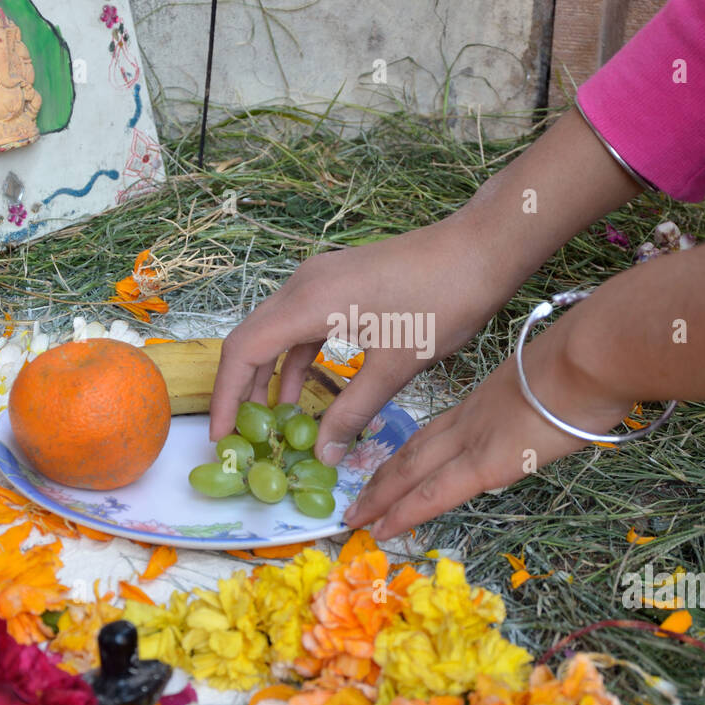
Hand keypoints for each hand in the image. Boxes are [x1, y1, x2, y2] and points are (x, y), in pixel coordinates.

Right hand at [208, 215, 513, 463]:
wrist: (480, 249)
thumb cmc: (442, 302)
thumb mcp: (395, 367)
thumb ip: (351, 412)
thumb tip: (321, 454)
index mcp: (308, 301)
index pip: (242, 351)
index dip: (226, 398)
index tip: (224, 438)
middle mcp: (304, 284)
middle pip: (251, 339)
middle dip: (242, 390)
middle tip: (243, 438)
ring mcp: (322, 279)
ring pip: (276, 332)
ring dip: (270, 376)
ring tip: (274, 423)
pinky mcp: (341, 282)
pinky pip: (302, 323)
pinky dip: (296, 358)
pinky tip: (307, 392)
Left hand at [342, 310, 633, 539]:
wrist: (592, 357)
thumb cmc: (592, 361)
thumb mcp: (563, 377)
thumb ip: (550, 397)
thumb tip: (562, 410)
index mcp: (490, 398)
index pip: (441, 430)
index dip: (413, 452)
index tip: (393, 469)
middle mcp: (473, 417)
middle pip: (416, 450)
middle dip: (385, 477)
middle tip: (356, 499)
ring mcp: (474, 439)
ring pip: (413, 470)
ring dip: (382, 495)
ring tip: (354, 518)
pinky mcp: (485, 464)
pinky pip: (434, 494)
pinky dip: (404, 513)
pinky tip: (382, 529)